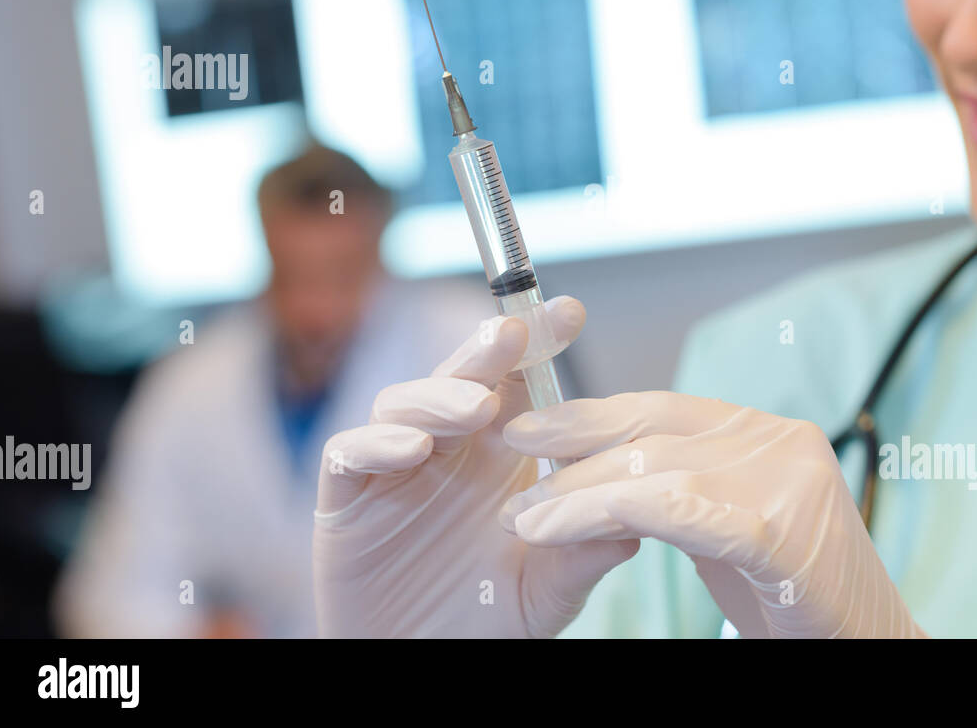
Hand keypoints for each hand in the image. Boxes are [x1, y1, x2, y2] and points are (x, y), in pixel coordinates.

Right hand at [311, 297, 637, 636]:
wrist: (420, 665)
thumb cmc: (483, 618)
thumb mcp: (546, 590)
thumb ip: (582, 556)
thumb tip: (633, 523)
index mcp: (499, 455)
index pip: (519, 385)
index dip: (538, 344)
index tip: (568, 311)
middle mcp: (447, 449)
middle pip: (461, 379)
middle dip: (488, 349)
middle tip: (517, 330)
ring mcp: (392, 468)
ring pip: (404, 404)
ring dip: (439, 397)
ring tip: (477, 407)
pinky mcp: (344, 498)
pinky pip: (350, 454)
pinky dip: (378, 444)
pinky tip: (413, 450)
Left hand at [498, 393, 925, 637]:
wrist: (869, 647)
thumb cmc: (797, 599)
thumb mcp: (732, 528)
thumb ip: (685, 493)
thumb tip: (608, 476)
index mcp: (765, 435)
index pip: (663, 409)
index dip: (593, 412)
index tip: (533, 424)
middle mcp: (777, 442)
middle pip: (653, 431)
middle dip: (573, 441)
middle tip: (509, 450)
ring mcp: (785, 481)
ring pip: (653, 471)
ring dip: (575, 493)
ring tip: (523, 515)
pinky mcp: (780, 530)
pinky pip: (675, 511)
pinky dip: (606, 515)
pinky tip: (561, 527)